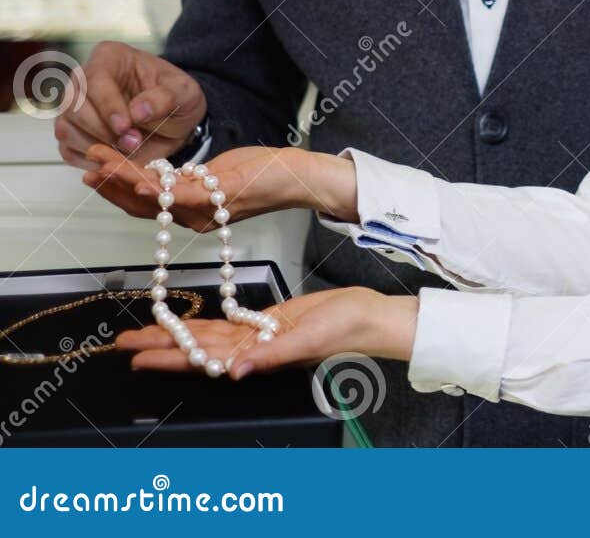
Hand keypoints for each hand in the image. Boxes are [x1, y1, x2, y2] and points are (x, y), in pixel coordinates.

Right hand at [55, 41, 205, 169]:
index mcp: (110, 57)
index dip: (108, 106)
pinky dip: (89, 160)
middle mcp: (83, 79)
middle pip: (74, 106)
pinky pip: (67, 150)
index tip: (126, 127)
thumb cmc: (175, 97)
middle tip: (133, 143)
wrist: (173, 119)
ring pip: (66, 128)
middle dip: (103, 130)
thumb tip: (138, 111)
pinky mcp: (72, 134)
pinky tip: (115, 160)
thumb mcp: (185, 92)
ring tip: (128, 151)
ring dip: (96, 146)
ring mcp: (73, 107)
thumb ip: (165, 97)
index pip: (95, 79)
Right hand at [80, 143, 341, 229]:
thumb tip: (162, 173)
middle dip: (111, 185)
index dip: (116, 191)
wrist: (297, 177)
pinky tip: (136, 177)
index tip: (94, 172)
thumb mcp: (214, 174)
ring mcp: (206, 213)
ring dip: (124, 181)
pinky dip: (155, 188)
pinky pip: (180, 196)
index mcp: (192, 213)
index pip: (145, 206)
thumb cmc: (260, 173)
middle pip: (142, 206)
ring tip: (101, 163)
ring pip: (155, 200)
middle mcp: (194, 220)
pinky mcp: (219, 199)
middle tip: (87, 164)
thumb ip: (187, 179)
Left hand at [115, 286, 418, 377]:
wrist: (366, 315)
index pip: (203, 361)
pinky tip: (189, 321)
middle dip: (161, 345)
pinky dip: (207, 323)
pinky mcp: (268, 322)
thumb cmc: (345, 330)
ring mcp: (258, 337)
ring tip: (146, 329)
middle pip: (197, 348)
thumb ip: (271, 357)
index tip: (138, 355)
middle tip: (124, 341)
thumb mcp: (307, 340)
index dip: (169, 357)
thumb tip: (236, 372)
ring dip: (177, 333)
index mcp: (258, 359)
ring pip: (208, 336)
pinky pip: (229, 324)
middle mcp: (252, 351)